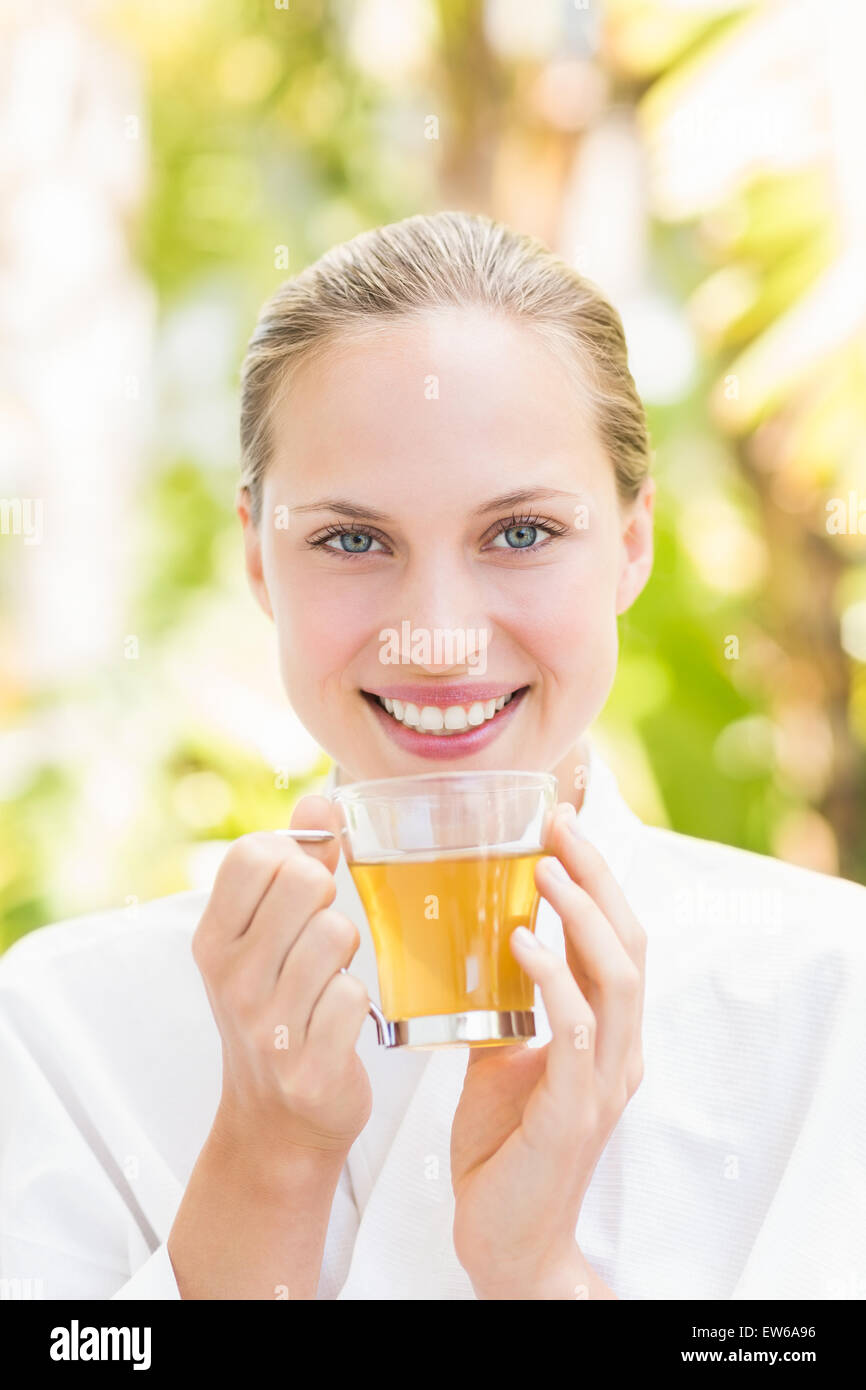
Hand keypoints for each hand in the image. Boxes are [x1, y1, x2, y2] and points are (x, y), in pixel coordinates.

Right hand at [192, 795, 372, 1162]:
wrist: (276, 1122)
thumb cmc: (279, 1010)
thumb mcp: (267, 938)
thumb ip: (298, 863)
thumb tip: (322, 801)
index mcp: (213, 938)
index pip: (256, 852)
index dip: (294, 859)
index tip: (297, 895)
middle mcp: (230, 977)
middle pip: (306, 883)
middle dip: (328, 907)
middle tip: (316, 946)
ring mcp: (263, 1024)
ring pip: (337, 935)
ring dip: (346, 960)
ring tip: (325, 987)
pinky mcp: (304, 1065)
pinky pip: (355, 998)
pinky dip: (358, 1010)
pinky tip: (336, 1029)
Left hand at [450, 802, 646, 1298]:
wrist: (506, 1240)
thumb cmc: (504, 1148)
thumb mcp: (503, 1059)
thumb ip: (506, 1008)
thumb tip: (475, 947)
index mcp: (606, 1034)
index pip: (617, 939)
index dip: (596, 880)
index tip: (559, 826)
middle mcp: (619, 1051)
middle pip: (630, 943)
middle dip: (597, 877)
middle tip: (557, 825)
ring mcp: (603, 1082)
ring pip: (616, 978)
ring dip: (582, 916)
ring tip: (545, 871)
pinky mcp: (575, 1113)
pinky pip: (575, 1031)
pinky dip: (553, 980)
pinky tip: (523, 943)